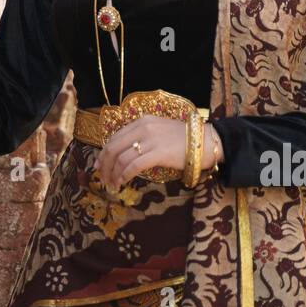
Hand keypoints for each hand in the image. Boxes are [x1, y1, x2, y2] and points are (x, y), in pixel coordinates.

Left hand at [93, 117, 220, 189]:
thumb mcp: (158, 131)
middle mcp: (142, 127)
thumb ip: (142, 138)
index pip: (114, 138)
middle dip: (104, 166)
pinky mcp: (157, 153)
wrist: (205, 141)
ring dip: (113, 174)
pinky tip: (123, 183)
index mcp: (141, 121)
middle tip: (102, 179)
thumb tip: (124, 155)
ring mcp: (150, 139)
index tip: (99, 166)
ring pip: (120, 158)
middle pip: (113, 148)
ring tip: (113, 185)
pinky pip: (133, 166)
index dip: (103, 154)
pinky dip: (124, 176)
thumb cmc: (183, 140)